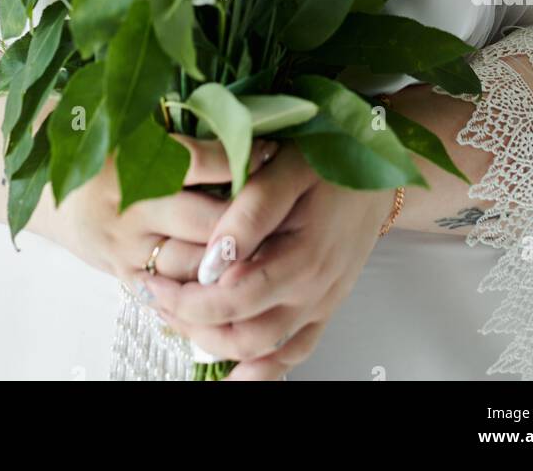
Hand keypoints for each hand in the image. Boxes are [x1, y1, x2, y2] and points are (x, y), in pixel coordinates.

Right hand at [46, 134, 278, 282]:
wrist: (52, 189)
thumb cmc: (106, 147)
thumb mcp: (133, 124)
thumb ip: (180, 125)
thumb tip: (244, 113)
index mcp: (131, 156)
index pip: (200, 162)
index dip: (241, 157)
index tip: (273, 151)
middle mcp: (129, 204)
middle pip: (205, 220)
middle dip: (248, 217)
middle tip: (285, 206)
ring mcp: (127, 246)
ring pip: (196, 261)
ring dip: (235, 257)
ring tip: (273, 241)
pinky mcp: (125, 275)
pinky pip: (176, 289)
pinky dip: (208, 285)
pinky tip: (236, 272)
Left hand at [140, 140, 396, 379]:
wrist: (380, 168)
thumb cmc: (331, 159)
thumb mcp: (289, 167)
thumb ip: (252, 210)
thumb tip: (213, 258)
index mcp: (303, 257)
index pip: (235, 299)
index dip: (189, 300)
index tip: (153, 283)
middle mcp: (314, 291)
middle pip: (245, 334)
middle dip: (192, 324)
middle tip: (155, 299)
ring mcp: (321, 304)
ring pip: (265, 351)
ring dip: (216, 344)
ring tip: (176, 320)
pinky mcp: (325, 308)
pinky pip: (294, 355)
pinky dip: (262, 371)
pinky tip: (233, 373)